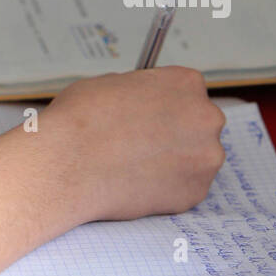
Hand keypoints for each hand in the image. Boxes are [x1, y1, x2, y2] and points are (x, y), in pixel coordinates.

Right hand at [38, 66, 226, 223]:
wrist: (69, 164)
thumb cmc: (82, 121)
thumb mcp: (108, 83)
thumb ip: (137, 91)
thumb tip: (140, 102)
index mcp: (186, 83)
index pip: (186, 91)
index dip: (165, 104)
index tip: (152, 115)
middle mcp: (205, 117)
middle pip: (197, 123)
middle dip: (175, 132)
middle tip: (144, 142)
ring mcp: (205, 157)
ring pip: (195, 158)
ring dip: (173, 161)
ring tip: (136, 164)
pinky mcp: (196, 193)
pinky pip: (185, 187)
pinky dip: (166, 188)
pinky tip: (138, 182)